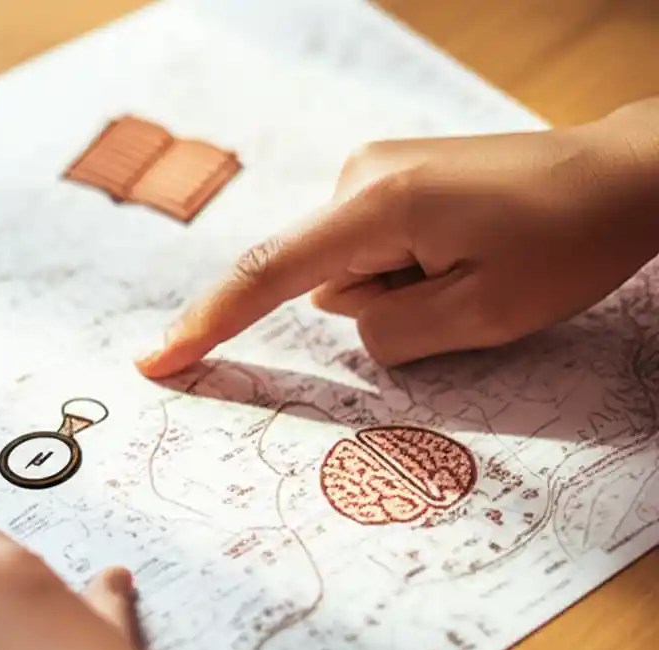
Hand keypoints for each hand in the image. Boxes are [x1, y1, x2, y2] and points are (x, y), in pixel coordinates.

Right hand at [137, 96, 658, 375]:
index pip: (268, 276)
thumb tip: (346, 317)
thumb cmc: (566, 242)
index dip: (208, 324)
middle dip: (382, 304)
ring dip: (402, 286)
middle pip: (323, 280)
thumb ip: (389, 333)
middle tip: (468, 286)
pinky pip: (372, 247)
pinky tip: (467, 245)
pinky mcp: (394, 176)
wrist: (627, 174)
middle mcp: (363, 174)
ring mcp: (377, 170)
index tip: (155, 361)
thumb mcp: (483, 316)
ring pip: (351, 269)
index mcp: (378, 206)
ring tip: (476, 262)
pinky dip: (409, 265)